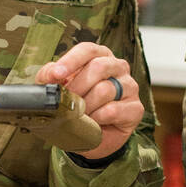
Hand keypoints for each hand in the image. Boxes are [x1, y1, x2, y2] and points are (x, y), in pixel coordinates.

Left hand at [35, 42, 141, 159]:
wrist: (91, 136)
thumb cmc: (78, 106)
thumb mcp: (60, 89)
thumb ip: (51, 77)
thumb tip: (50, 73)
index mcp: (100, 56)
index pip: (88, 50)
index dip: (71, 61)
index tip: (57, 75)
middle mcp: (118, 67)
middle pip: (98, 67)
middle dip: (77, 87)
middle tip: (66, 102)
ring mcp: (129, 87)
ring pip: (105, 90)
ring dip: (86, 106)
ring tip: (79, 115)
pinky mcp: (135, 108)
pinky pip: (113, 110)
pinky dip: (97, 119)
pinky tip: (93, 123)